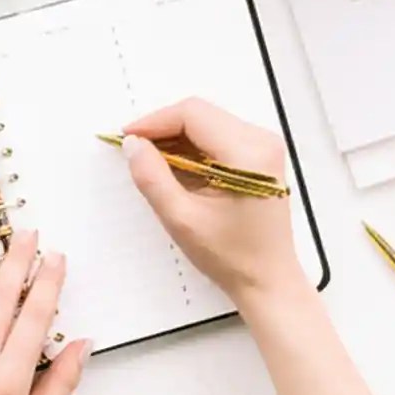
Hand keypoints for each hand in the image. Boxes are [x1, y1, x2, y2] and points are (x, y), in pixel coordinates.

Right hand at [123, 98, 303, 301]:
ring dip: (176, 137)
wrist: (268, 280)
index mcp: (247, 153)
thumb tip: (133, 144)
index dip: (155, 121)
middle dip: (163, 128)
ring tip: (151, 162)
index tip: (127, 138)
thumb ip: (152, 177)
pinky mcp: (259, 156)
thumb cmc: (231, 256)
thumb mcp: (182, 219)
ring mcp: (263, 147)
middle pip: (200, 114)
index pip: (193, 114)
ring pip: (207, 123)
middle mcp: (261, 141)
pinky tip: (175, 168)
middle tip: (134, 149)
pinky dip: (192, 147)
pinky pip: (217, 136)